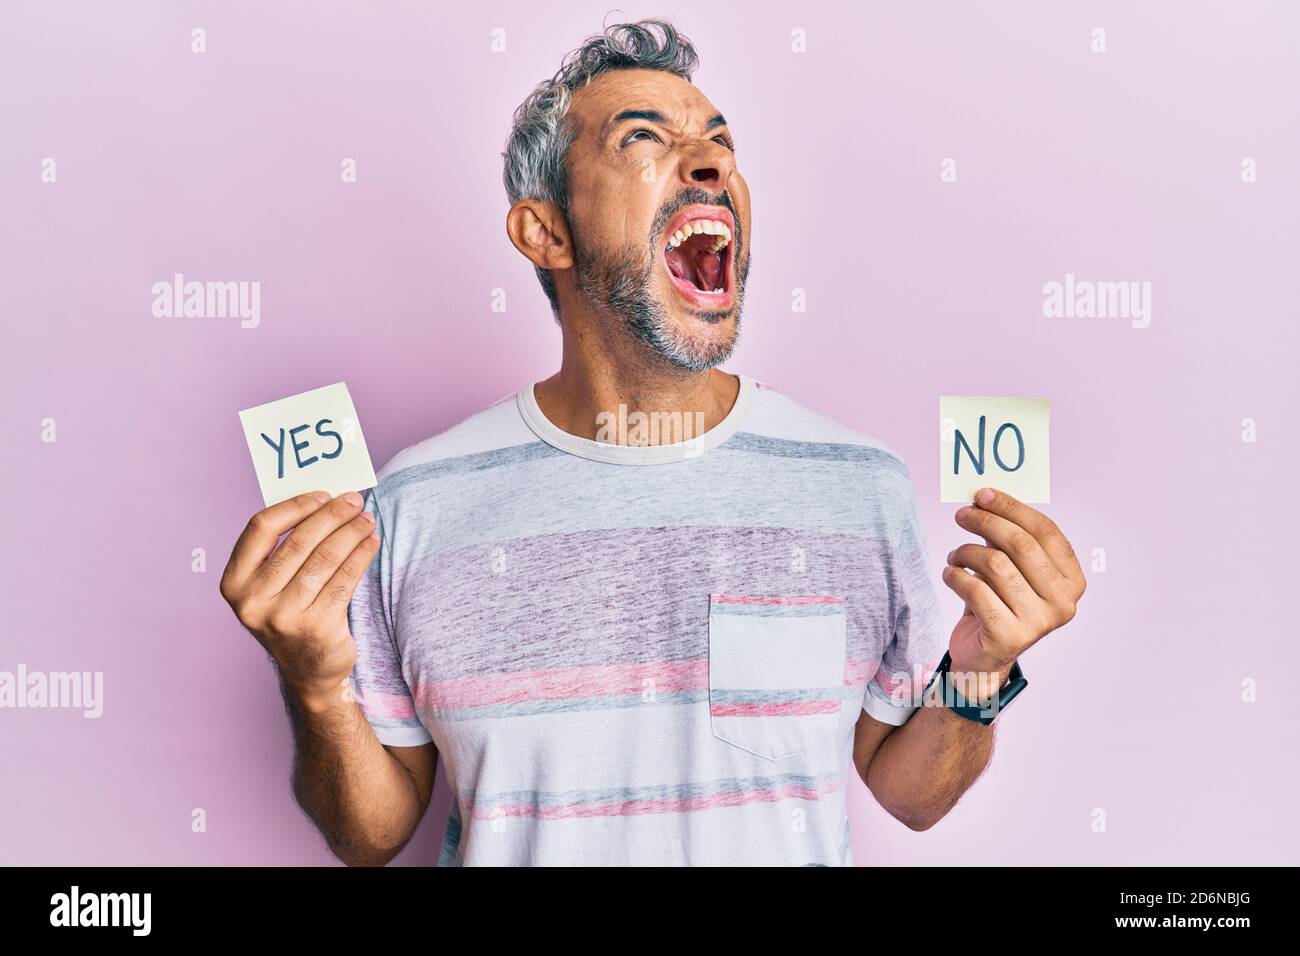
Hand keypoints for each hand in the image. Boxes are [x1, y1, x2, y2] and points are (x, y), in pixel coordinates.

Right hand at [219, 490, 380, 705]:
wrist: (310, 671)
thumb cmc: (292, 613)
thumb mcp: (273, 585)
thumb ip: (284, 548)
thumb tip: (323, 500)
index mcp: (234, 583)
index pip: (260, 528)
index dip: (294, 506)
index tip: (323, 494)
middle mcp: (254, 601)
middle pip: (299, 541)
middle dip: (332, 515)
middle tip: (355, 501)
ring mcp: (284, 617)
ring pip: (326, 558)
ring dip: (351, 532)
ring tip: (367, 520)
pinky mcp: (317, 628)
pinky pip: (346, 579)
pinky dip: (362, 555)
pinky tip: (371, 543)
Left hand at [941, 488, 1085, 690]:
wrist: (984, 656)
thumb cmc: (998, 602)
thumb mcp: (1010, 567)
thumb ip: (1006, 536)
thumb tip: (987, 497)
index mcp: (1072, 580)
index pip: (1045, 532)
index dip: (1012, 508)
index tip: (984, 494)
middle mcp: (1063, 603)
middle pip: (1021, 545)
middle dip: (986, 522)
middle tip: (962, 514)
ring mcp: (1039, 623)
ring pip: (995, 564)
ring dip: (966, 552)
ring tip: (955, 555)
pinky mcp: (1009, 637)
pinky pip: (975, 589)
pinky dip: (955, 576)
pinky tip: (950, 574)